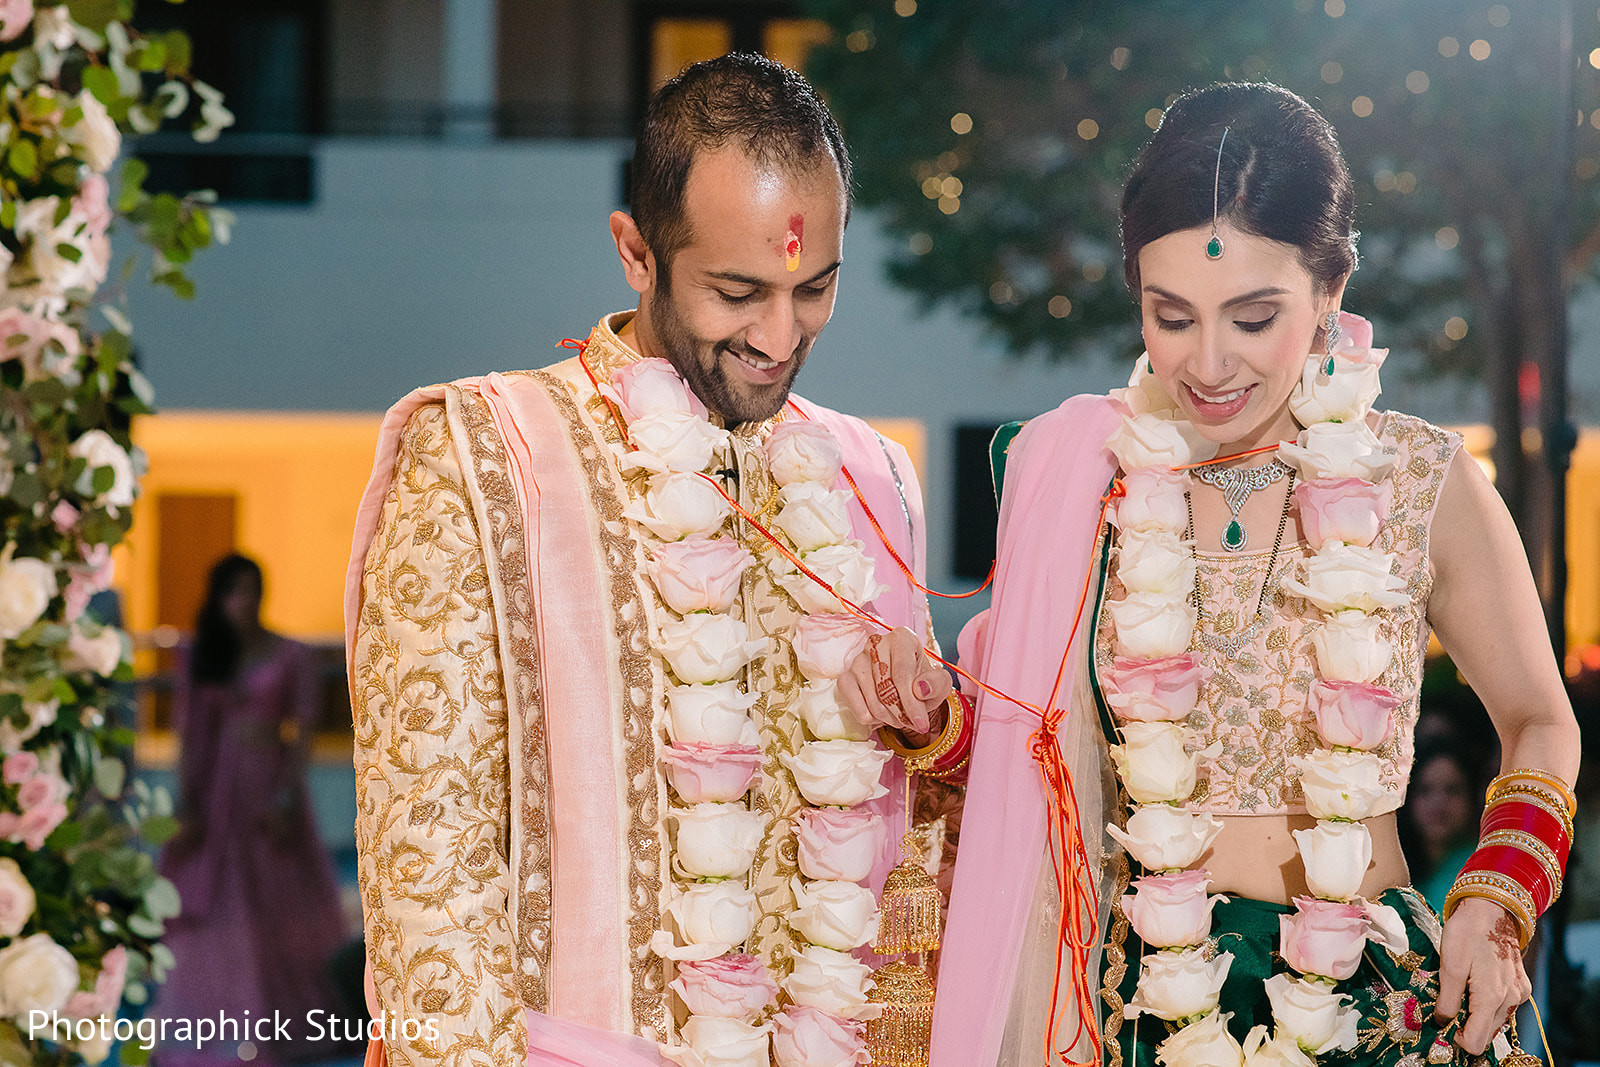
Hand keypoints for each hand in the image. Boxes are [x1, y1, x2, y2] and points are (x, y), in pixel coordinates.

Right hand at [837, 626, 951, 737]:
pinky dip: (867, 715)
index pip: (902, 674)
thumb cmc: (922, 681)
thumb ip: (937, 684)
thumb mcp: (939, 684)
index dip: (912, 703)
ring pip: (871, 698)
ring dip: (887, 717)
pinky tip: (879, 716)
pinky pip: (853, 701)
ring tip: (898, 718)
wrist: (906, 687)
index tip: (921, 724)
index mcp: (902, 638)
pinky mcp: (845, 676)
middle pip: (886, 687)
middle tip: (910, 722)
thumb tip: (920, 689)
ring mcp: (858, 659)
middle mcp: (876, 643)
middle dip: (900, 713)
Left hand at [1434, 896, 1531, 1054]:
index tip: (1442, 1024)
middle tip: (1447, 1007)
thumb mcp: (1449, 964)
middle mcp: (1511, 1000)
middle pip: (1486, 1032)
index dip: (1457, 1038)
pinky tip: (1474, 985)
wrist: (1492, 908)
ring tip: (1459, 992)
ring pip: (1495, 1020)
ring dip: (1476, 1015)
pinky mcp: (1521, 985)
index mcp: (1491, 997)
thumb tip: (1441, 1022)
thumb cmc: (1467, 932)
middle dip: (1466, 1026)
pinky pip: (1503, 1006)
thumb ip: (1447, 998)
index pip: (1477, 1041)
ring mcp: (1519, 993)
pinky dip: (1487, 1004)